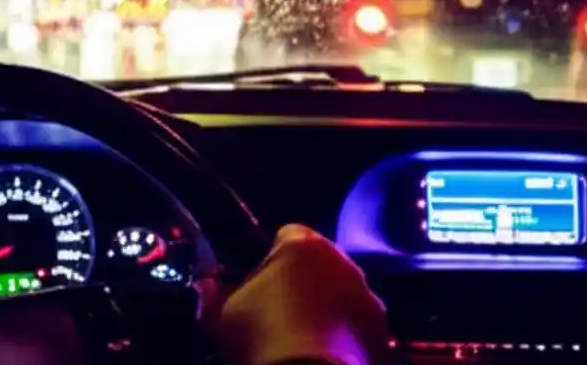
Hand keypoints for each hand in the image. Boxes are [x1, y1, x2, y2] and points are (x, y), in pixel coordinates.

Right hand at [202, 224, 387, 364]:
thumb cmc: (262, 339)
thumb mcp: (220, 317)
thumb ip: (213, 296)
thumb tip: (207, 288)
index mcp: (302, 245)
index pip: (285, 234)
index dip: (269, 256)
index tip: (257, 280)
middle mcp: (341, 262)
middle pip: (317, 262)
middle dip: (302, 281)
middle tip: (276, 311)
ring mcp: (366, 296)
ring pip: (341, 293)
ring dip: (326, 307)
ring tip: (301, 337)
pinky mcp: (380, 329)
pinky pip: (357, 323)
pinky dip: (344, 333)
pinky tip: (322, 352)